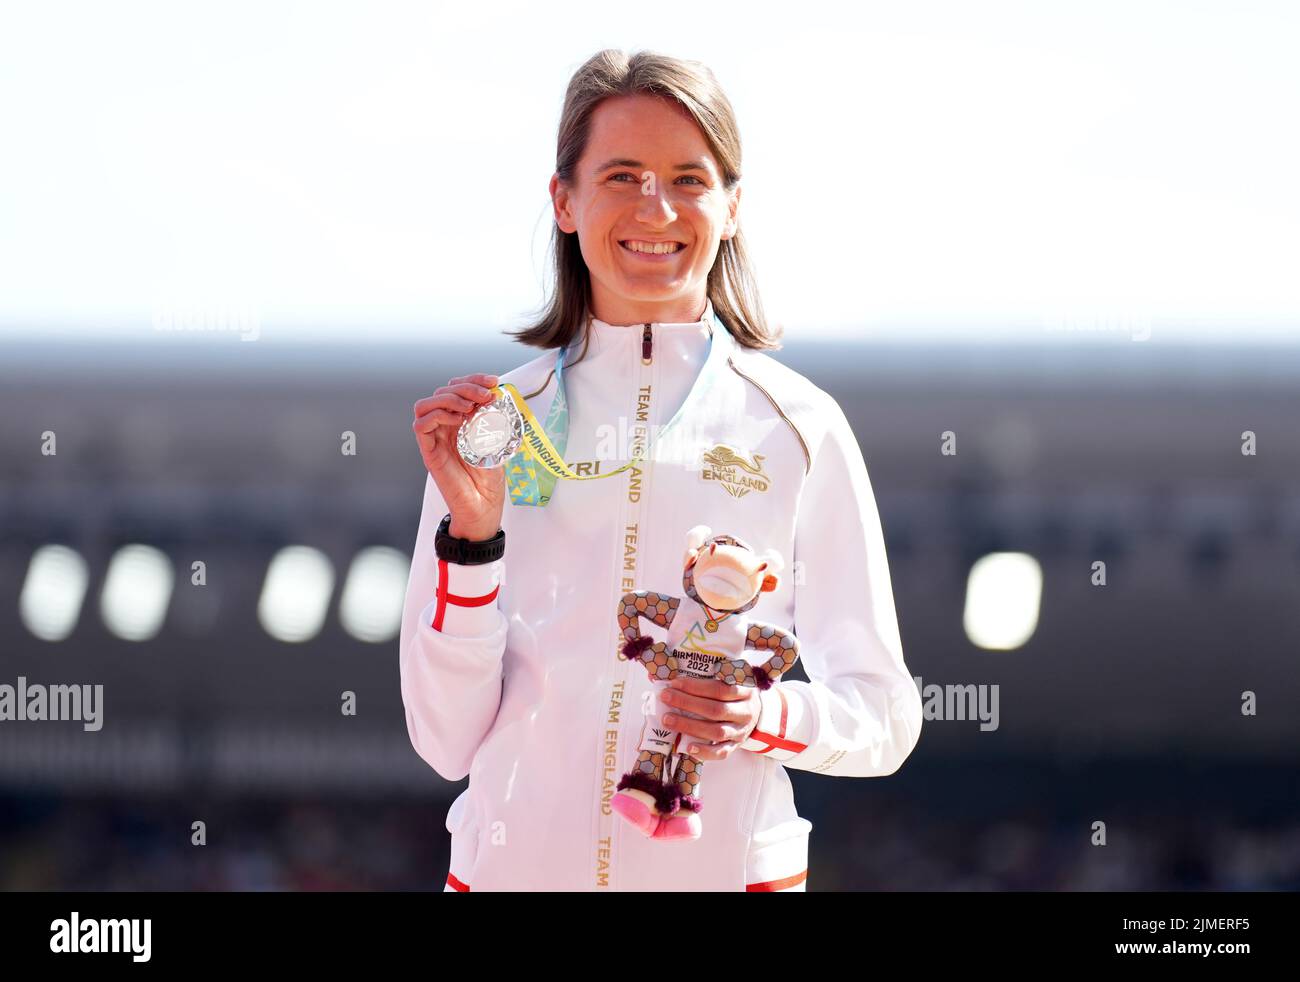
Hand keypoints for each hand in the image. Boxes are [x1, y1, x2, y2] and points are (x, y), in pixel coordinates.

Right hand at [411, 374, 506, 540]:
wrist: (483, 508)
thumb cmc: (489, 479)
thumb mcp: (498, 443)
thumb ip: (495, 421)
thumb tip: (500, 396)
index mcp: (460, 422)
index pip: (457, 389)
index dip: (473, 380)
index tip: (493, 381)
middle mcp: (445, 427)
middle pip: (442, 392)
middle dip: (465, 387)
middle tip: (486, 395)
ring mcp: (435, 439)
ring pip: (425, 404)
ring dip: (449, 398)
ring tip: (470, 406)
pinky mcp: (428, 452)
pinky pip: (420, 425)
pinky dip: (438, 414)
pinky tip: (458, 419)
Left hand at [660, 677, 761, 761]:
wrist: (755, 712)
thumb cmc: (735, 693)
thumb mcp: (730, 681)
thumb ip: (708, 677)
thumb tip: (671, 678)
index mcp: (745, 691)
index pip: (719, 689)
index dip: (695, 686)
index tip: (674, 683)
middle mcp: (745, 712)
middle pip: (715, 710)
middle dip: (687, 703)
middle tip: (666, 697)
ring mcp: (741, 731)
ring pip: (716, 732)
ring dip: (689, 726)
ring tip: (668, 720)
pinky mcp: (735, 746)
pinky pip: (721, 752)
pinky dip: (704, 752)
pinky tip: (688, 747)